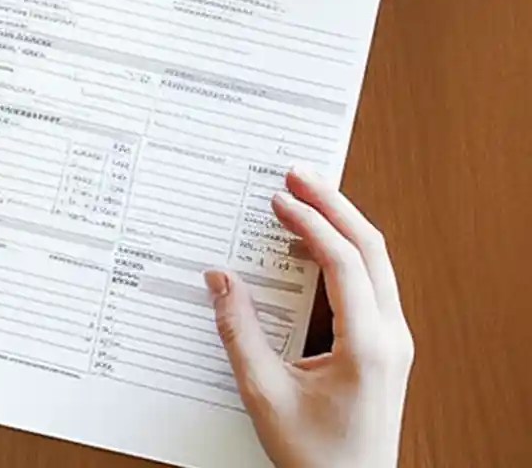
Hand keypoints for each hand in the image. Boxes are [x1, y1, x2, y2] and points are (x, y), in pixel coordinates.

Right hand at [205, 168, 412, 467]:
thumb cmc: (313, 456)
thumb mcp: (264, 393)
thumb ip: (238, 331)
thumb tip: (218, 279)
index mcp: (367, 346)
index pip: (344, 262)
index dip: (311, 223)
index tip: (279, 199)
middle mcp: (391, 337)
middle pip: (371, 249)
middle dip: (334, 205)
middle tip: (299, 174)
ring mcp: (394, 342)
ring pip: (377, 263)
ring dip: (343, 225)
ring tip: (307, 197)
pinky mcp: (386, 348)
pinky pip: (371, 285)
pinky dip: (345, 254)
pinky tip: (316, 245)